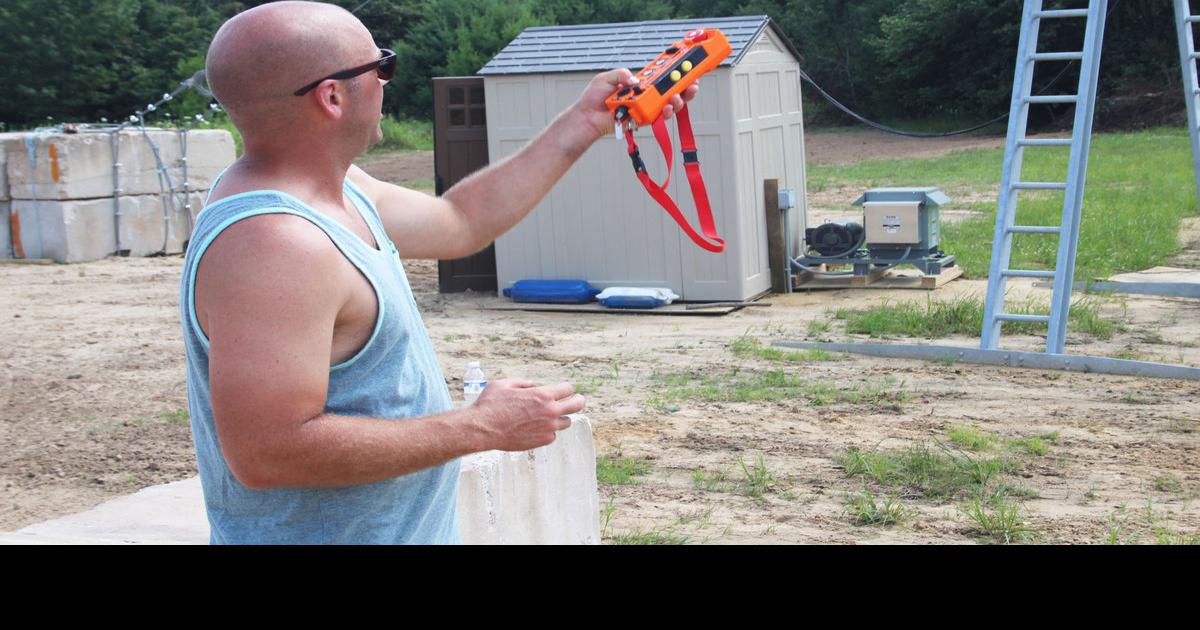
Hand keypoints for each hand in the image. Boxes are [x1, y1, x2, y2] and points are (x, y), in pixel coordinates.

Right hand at [469, 378, 585, 451]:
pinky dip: (548, 431)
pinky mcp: (542, 441)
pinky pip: (553, 435)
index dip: (565, 389)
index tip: (563, 390)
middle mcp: (549, 412)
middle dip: (578, 401)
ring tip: (552, 416)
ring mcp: (548, 428)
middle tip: (577, 400)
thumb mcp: (505, 384)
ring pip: (567, 422)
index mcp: (542, 395)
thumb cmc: (491, 404)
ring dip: (561, 417)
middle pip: (577, 405)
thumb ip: (523, 383)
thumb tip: (533, 385)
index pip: (568, 389)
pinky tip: (537, 428)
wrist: (483, 429)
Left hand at [573, 68, 700, 143]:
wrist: (587, 116)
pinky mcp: (643, 120)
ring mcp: (646, 108)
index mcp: (641, 83)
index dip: (677, 73)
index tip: (689, 68)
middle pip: (672, 91)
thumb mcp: (607, 78)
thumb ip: (621, 74)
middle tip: (692, 84)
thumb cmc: (595, 97)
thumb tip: (636, 80)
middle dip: (685, 88)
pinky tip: (668, 108)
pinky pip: (659, 117)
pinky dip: (666, 113)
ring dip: (678, 101)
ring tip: (677, 98)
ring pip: (670, 105)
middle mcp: (647, 95)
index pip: (662, 76)